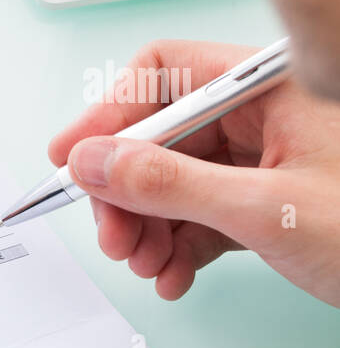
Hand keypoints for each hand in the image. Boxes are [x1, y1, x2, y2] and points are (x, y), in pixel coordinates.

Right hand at [49, 40, 339, 305]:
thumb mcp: (266, 210)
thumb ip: (169, 184)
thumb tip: (94, 163)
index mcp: (273, 86)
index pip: (165, 73)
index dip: (109, 115)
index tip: (74, 158)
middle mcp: (266, 114)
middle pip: (161, 134)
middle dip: (127, 190)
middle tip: (113, 235)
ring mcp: (267, 157)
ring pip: (174, 178)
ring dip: (148, 226)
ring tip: (147, 264)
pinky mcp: (267, 200)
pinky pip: (200, 211)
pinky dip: (178, 244)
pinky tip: (175, 273)